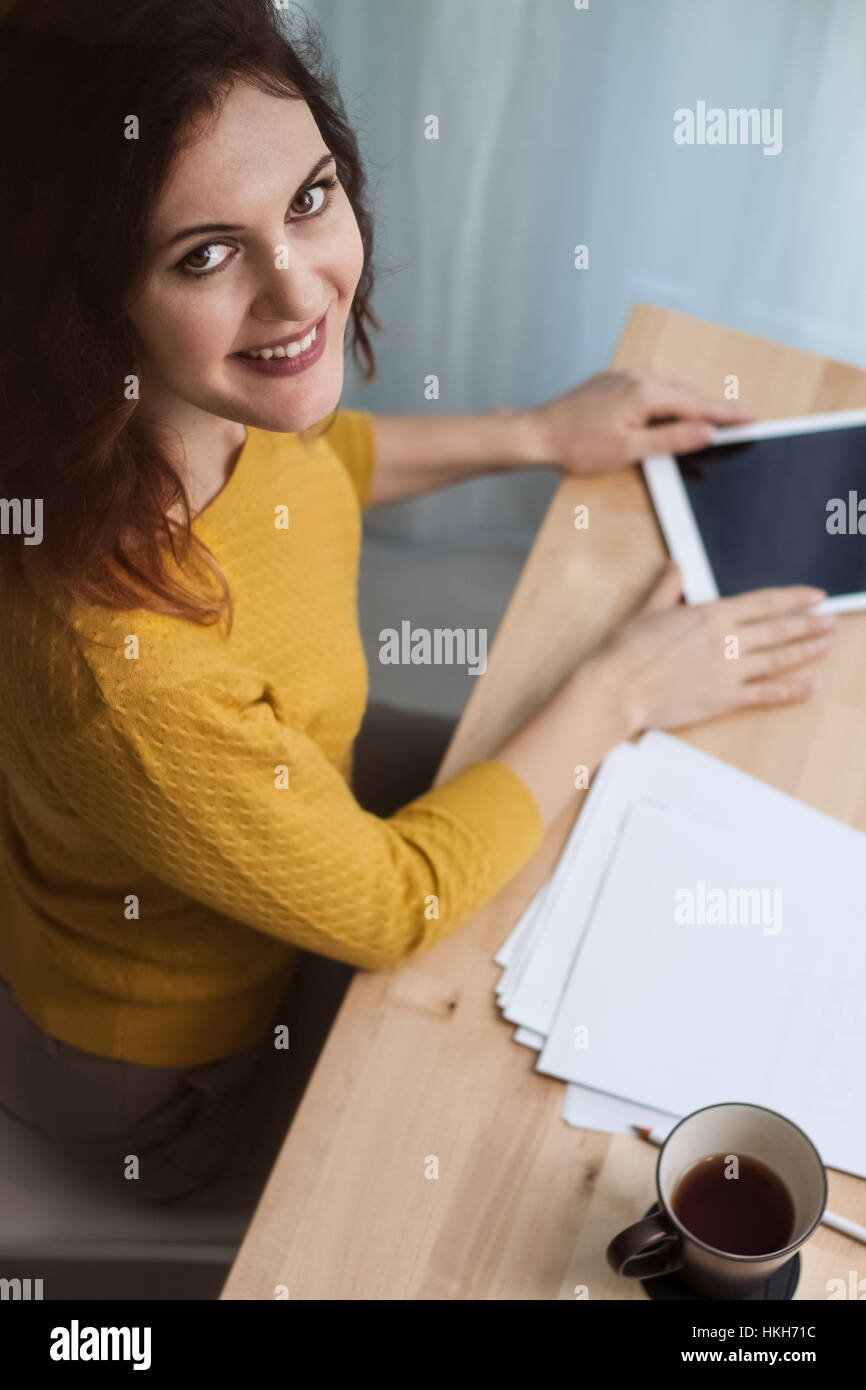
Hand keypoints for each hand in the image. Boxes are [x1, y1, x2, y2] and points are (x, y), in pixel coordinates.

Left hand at [523, 370, 758, 476]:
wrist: (537, 433)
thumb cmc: (577, 446)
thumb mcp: (629, 450)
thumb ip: (671, 440)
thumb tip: (706, 432)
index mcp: (647, 393)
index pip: (700, 404)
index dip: (729, 412)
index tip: (754, 416)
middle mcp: (639, 378)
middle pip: (690, 391)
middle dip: (716, 405)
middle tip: (743, 417)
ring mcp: (625, 376)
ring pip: (672, 386)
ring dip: (694, 399)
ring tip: (715, 414)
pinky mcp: (613, 381)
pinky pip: (653, 384)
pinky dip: (672, 395)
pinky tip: (673, 406)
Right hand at [592, 560, 835, 731]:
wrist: (618, 687)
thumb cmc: (628, 651)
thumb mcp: (649, 610)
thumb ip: (669, 587)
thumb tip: (675, 565)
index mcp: (711, 615)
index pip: (764, 602)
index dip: (793, 598)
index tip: (814, 596)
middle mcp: (726, 640)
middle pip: (778, 629)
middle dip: (808, 623)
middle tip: (831, 620)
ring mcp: (728, 670)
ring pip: (777, 658)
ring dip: (805, 650)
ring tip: (825, 645)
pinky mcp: (724, 698)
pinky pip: (765, 694)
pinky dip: (790, 691)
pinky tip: (809, 688)